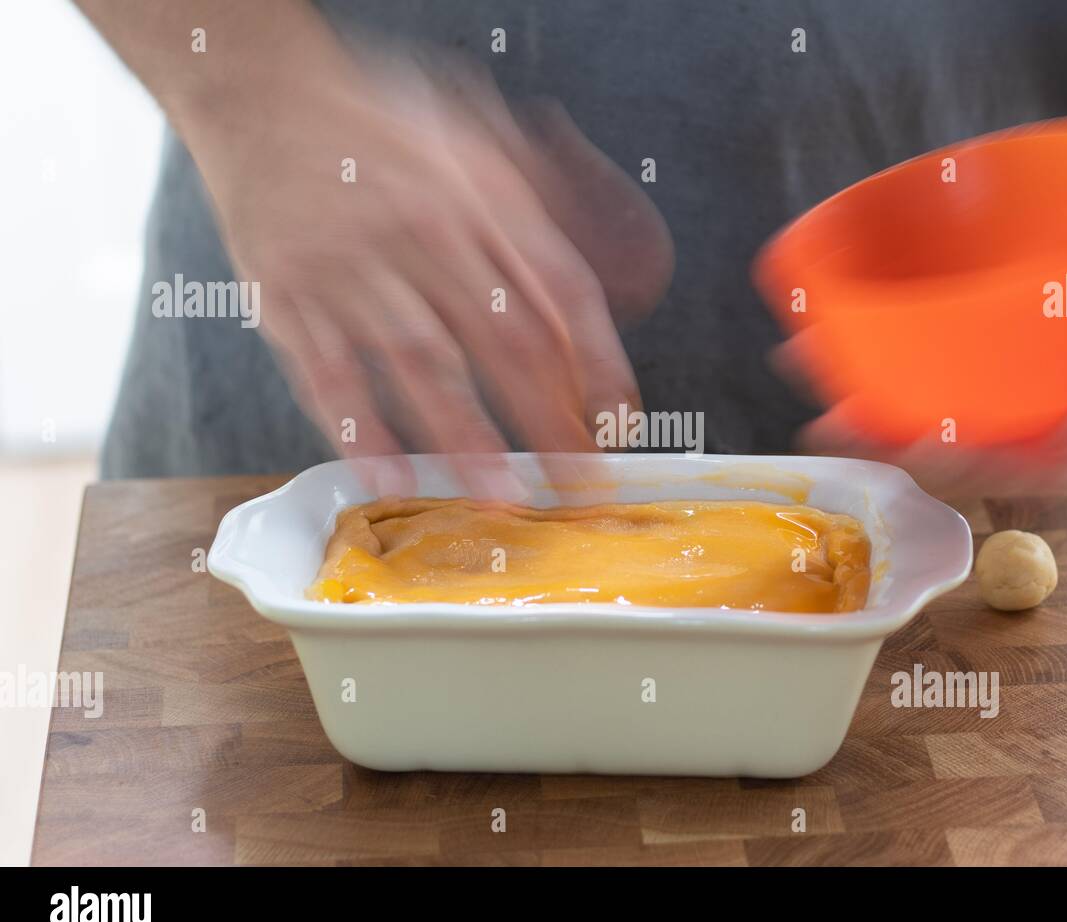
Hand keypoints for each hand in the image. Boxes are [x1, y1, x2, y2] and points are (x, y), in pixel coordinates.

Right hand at [186, 48, 671, 495]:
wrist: (257, 91)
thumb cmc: (375, 123)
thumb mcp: (472, 136)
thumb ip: (536, 204)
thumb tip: (603, 266)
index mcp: (483, 197)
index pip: (562, 289)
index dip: (600, 362)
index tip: (620, 423)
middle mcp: (426, 232)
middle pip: (505, 339)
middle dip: (549, 420)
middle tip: (579, 483)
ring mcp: (353, 267)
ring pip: (423, 364)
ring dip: (467, 437)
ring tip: (504, 497)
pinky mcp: (289, 297)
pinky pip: (328, 374)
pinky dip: (360, 430)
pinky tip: (389, 477)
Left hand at [786, 86, 1066, 496]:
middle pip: (1035, 460)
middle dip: (973, 461)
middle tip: (927, 441)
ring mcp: (1023, 398)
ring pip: (963, 447)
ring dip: (896, 443)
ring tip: (836, 421)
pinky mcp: (972, 377)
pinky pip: (922, 409)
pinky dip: (872, 411)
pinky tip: (822, 390)